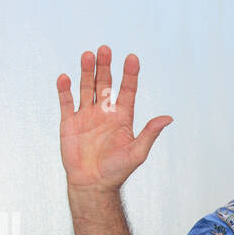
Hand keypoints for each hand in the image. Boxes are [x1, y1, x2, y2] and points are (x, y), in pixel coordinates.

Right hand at [57, 46, 171, 190]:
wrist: (92, 185)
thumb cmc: (117, 171)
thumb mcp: (137, 152)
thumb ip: (150, 133)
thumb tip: (168, 118)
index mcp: (122, 117)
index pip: (127, 90)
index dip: (130, 74)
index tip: (132, 58)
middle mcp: (104, 112)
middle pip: (105, 83)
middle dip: (105, 66)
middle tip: (105, 49)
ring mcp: (86, 116)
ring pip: (86, 88)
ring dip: (87, 71)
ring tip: (88, 56)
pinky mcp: (69, 122)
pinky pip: (66, 102)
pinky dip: (65, 89)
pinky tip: (65, 77)